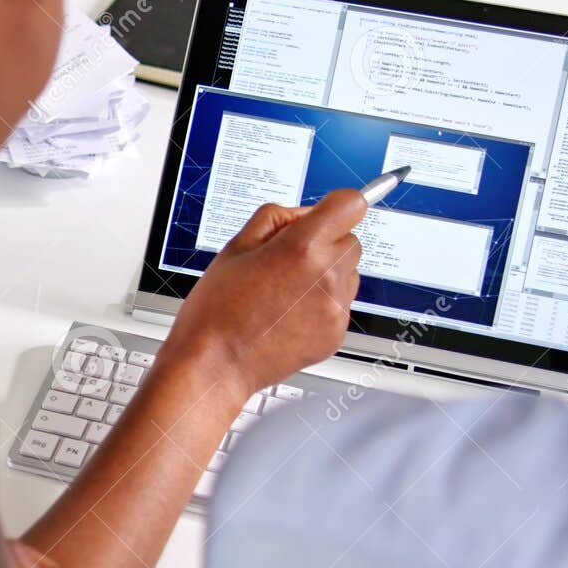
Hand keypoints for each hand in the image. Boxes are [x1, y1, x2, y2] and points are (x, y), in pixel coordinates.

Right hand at [162, 189, 367, 398]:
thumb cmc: (218, 309)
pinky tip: (291, 312)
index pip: (351, 205)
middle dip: (328, 242)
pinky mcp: (336, 334)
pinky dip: (323, 303)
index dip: (337, 205)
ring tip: (287, 290)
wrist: (215, 363)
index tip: (329, 211)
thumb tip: (304, 214)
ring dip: (328, 273)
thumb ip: (277, 218)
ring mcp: (335, 308)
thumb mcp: (237, 246)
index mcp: (302, 248)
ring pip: (349, 274)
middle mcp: (326, 276)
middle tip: (291, 259)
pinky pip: (342, 305)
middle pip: (352, 241)